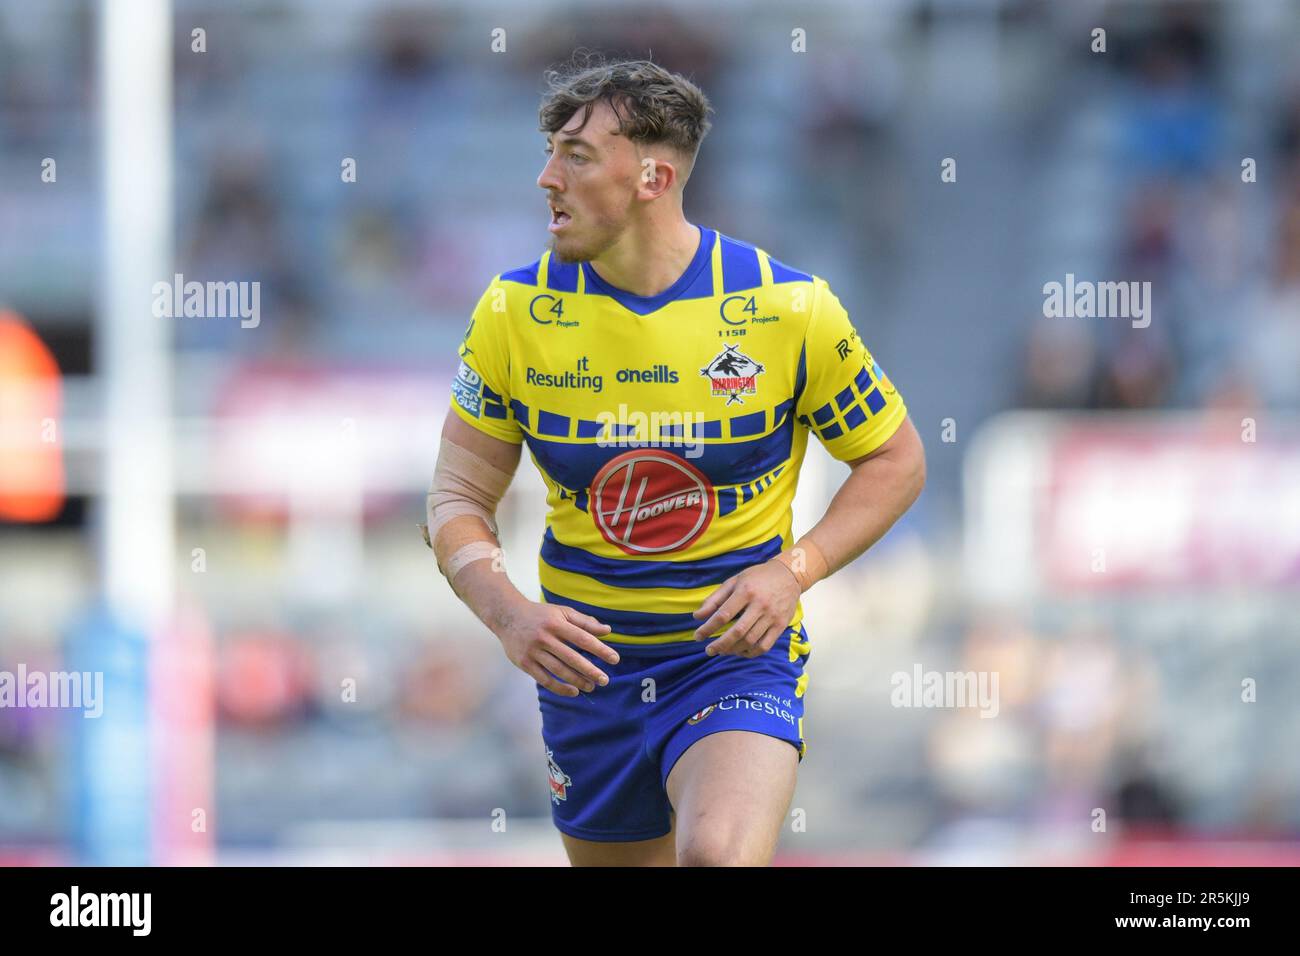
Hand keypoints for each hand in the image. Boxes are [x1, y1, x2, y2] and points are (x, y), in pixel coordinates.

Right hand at [491, 598, 619, 696]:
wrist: (507, 616)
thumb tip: (608, 631)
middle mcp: (545, 638)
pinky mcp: (524, 663)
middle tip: (605, 680)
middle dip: (590, 670)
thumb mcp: (562, 613)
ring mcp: (533, 651)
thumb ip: (585, 622)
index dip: (600, 649)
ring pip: (558, 670)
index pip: (583, 638)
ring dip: (577, 681)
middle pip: (572, 657)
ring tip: (591, 686)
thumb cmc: (540, 615)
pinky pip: (544, 679)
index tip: (614, 659)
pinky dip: (559, 688)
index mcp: (556, 624)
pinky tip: (573, 691)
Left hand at [692, 559, 800, 657]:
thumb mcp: (734, 581)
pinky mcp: (781, 625)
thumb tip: (697, 616)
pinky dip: (751, 653)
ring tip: (723, 650)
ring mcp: (772, 616)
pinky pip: (765, 645)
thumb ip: (715, 599)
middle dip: (720, 644)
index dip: (708, 628)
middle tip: (709, 650)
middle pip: (737, 631)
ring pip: (750, 641)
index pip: (723, 614)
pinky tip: (740, 651)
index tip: (698, 636)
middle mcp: (759, 605)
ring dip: (733, 649)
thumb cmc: (757, 577)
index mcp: (745, 591)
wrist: (789, 575)